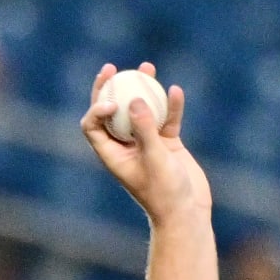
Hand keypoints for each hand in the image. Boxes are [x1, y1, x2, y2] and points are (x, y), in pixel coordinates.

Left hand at [81, 62, 211, 223]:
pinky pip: (166, 118)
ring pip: (141, 110)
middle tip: (111, 68)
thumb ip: (145, 130)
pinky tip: (176, 91)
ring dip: (143, 88)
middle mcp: (125, 146)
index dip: (96, 109)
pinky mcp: (167, 143)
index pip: (92, 126)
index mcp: (111, 154)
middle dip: (109, 89)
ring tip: (147, 66)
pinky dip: (170, 105)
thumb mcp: (155, 160)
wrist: (187, 212)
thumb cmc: (165, 193)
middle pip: (111, 112)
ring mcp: (146, 143)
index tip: (114, 102)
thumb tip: (135, 99)